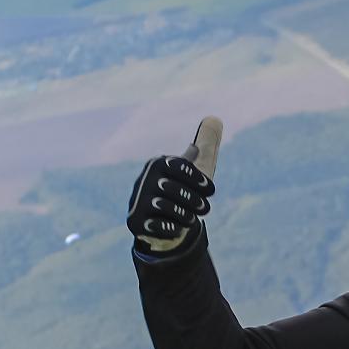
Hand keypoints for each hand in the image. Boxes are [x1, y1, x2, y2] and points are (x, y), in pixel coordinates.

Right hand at [128, 117, 223, 254]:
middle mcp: (144, 179)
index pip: (181, 167)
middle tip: (205, 208)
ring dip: (186, 216)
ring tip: (192, 218)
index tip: (210, 189)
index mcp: (158, 163)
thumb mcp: (196, 168)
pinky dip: (173, 229)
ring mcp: (137, 200)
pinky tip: (176, 228)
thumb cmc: (184, 190)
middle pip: (175, 189)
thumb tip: (214, 119)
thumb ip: (206, 145)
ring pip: (167, 208)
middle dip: (195, 201)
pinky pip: (158, 226)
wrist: (163, 221)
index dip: (199, 179)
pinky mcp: (135, 221)